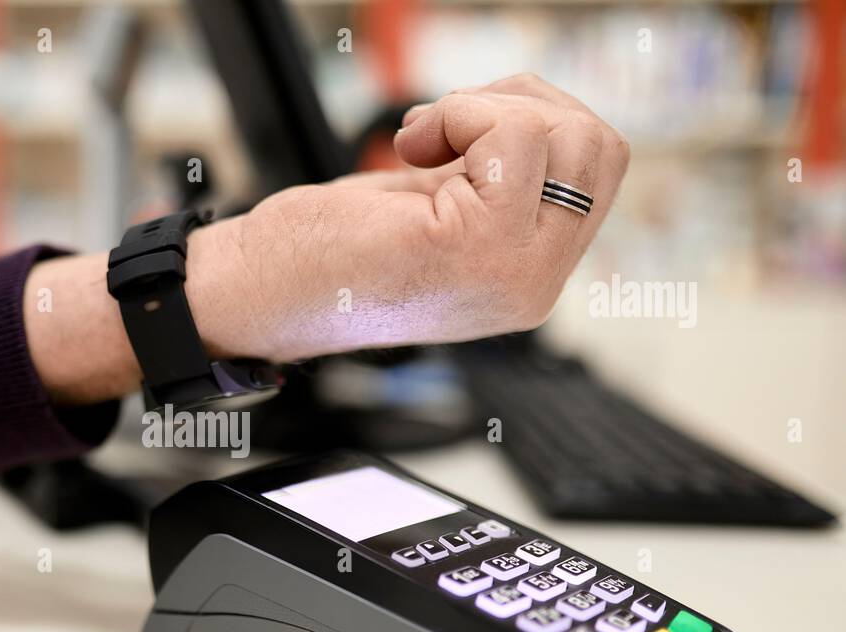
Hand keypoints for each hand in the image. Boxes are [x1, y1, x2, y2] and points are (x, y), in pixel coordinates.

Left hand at [198, 73, 629, 361]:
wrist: (261, 294)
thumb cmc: (330, 253)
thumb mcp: (436, 209)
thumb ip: (498, 181)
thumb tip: (543, 115)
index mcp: (531, 278)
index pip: (600, 169)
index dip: (536, 122)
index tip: (457, 137)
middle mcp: (535, 285)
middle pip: (599, 147)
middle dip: (521, 106)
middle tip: (442, 129)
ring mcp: (512, 273)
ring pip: (567, 135)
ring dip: (487, 108)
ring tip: (424, 142)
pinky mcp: (474, 248)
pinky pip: (513, 136)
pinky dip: (459, 114)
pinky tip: (409, 149)